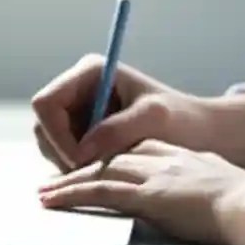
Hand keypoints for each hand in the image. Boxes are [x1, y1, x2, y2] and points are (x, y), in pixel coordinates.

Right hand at [31, 55, 244, 172]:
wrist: (200, 133)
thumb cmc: (183, 119)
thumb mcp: (154, 119)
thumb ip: (117, 129)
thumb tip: (83, 152)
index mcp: (90, 71)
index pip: (46, 103)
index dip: (57, 134)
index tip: (80, 160)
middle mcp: (78, 88)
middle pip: (44, 125)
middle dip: (63, 152)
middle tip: (93, 172)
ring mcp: (78, 111)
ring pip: (50, 143)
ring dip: (71, 162)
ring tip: (107, 169)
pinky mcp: (82, 133)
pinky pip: (63, 154)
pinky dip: (78, 167)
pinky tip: (107, 170)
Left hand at [37, 139, 244, 244]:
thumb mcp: (220, 186)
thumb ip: (197, 185)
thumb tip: (187, 198)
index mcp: (182, 155)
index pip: (136, 149)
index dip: (110, 157)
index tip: (93, 165)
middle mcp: (163, 159)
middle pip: (112, 159)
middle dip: (82, 168)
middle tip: (57, 179)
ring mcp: (154, 176)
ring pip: (99, 173)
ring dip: (67, 183)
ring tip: (44, 193)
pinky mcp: (148, 197)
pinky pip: (100, 192)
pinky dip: (72, 195)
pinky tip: (54, 201)